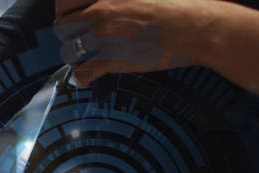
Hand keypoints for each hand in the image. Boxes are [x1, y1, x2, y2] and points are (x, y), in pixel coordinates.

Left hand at [54, 0, 215, 86]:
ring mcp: (104, 36)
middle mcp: (100, 11)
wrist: (196, 27)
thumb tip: (104, 7)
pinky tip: (86, 78)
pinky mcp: (112, 59)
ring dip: (74, 56)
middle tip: (78, 40)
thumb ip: (116, 1)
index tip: (73, 17)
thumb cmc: (177, 6)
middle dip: (68, 36)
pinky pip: (82, 72)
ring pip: (68, 50)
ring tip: (85, 59)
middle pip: (62, 27)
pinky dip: (81, 77)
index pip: (64, 2)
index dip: (65, 12)